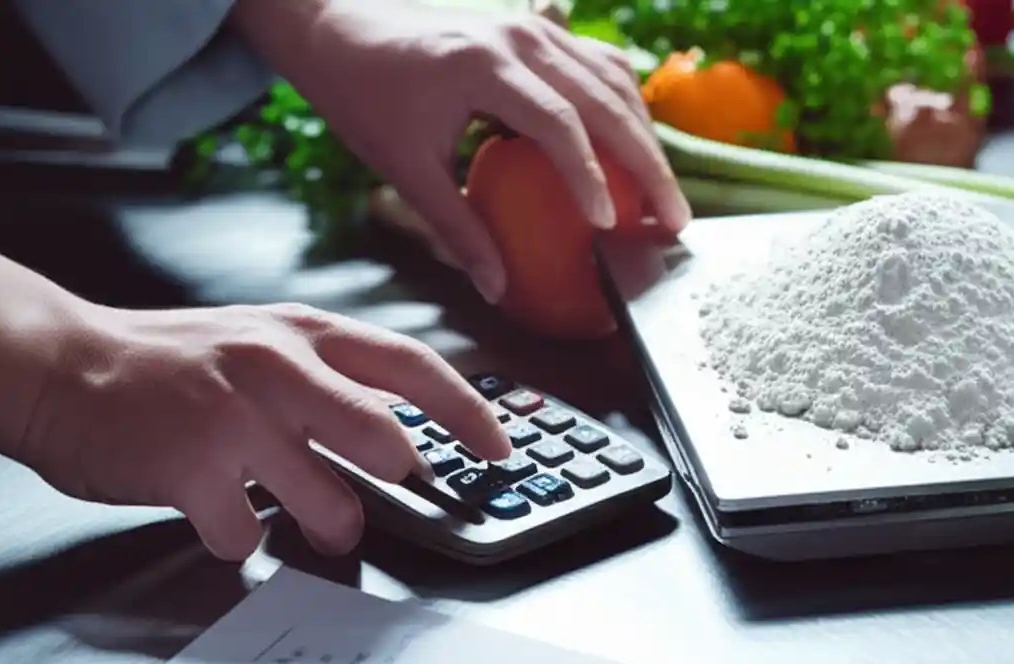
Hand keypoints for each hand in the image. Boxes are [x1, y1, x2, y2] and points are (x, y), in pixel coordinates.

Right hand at [18, 301, 510, 560]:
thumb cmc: (177, 359)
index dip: (468, 412)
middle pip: (383, 438)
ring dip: (329, 525)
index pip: (413, 367)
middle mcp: (278, 368)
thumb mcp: (266, 339)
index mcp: (306, 333)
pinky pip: (249, 535)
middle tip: (391, 487)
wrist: (68, 362)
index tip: (499, 447)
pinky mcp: (190, 468)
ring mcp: (235, 418)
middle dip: (399, 477)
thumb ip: (333, 377)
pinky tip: (224, 512)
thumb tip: (404, 429)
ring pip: (328, 502)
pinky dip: (244, 539)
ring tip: (308, 517)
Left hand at [231, 0, 691, 302]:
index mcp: (484, 66)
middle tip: (675, 221)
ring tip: (665, 193)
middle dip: (648, 164)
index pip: (558, 123)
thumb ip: (455, 228)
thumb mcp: (403, 168)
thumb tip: (495, 288)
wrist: (338, 26)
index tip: (610, 226)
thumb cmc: (362, 97)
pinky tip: (637, 146)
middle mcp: (521, 37)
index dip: (590, 178)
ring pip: (615, 78)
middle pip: (607, 99)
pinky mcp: (537, 30)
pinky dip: (625, 106)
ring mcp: (533, 27)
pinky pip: (600, 64)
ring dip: (647, 135)